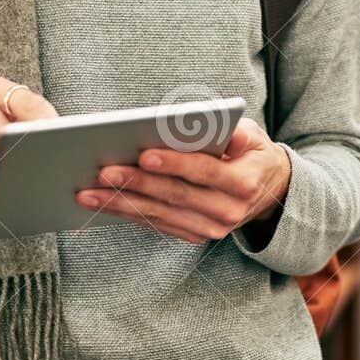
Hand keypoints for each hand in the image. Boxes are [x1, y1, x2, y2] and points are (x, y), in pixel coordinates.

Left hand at [77, 118, 291, 244]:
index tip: (144, 155)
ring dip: (121, 204)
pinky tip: (103, 204)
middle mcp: (228, 211)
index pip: (204, 171)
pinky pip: (157, 225)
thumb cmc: (252, 154)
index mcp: (244, 183)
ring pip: (160, 215)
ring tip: (88, 193)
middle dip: (136, 184)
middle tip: (103, 172)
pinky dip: (128, 215)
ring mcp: (211, 229)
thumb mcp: (253, 135)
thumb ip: (231, 130)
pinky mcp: (194, 236)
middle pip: (175, 196)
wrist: (270, 192)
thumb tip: (200, 122)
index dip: (174, 163)